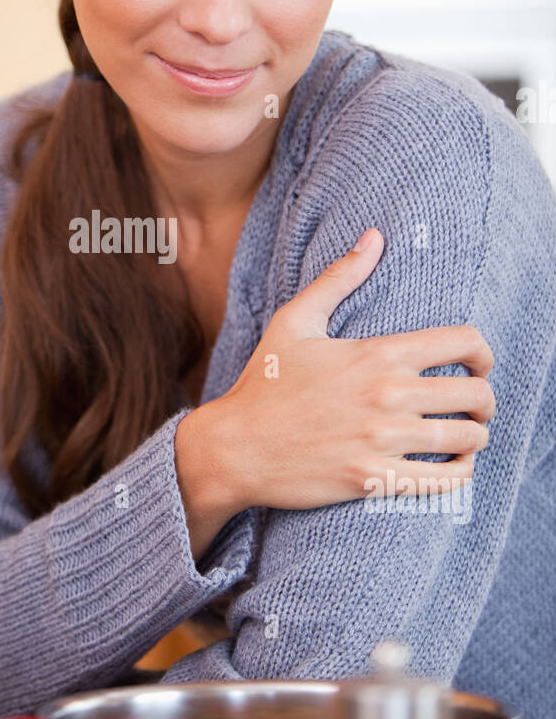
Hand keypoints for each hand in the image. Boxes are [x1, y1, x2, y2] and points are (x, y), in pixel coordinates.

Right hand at [175, 228, 494, 551]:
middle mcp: (387, 395)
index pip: (464, 343)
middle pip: (476, 396)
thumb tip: (373, 236)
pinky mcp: (375, 480)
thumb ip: (339, 278)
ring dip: (475, 439)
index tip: (477, 365)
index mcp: (377, 354)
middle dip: (485, 400)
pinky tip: (452, 469)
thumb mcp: (294, 321)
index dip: (483, 353)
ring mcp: (382, 441)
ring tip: (466, 438)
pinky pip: (444, 482)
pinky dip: (459, 476)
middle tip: (475, 407)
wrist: (234, 449)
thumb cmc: (263, 384)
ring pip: (467, 440)